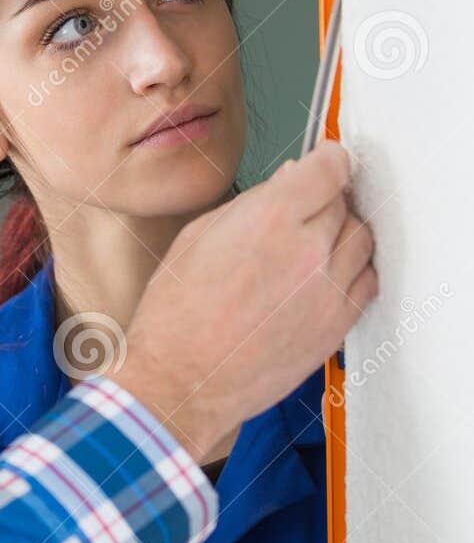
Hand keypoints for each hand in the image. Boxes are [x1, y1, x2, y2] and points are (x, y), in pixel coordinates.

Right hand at [118, 141, 376, 459]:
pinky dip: (353, 271)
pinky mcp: (336, 326)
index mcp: (271, 218)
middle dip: (324, 201)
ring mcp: (328, 290)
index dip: (328, 160)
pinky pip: (367, 282)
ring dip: (342, 234)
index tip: (324, 164)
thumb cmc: (175, 316)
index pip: (332, 167)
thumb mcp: (198, 237)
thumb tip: (286, 183)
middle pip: (344, 203)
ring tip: (314, 245)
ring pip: (362, 240)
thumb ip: (250, 204)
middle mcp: (309, 250)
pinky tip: (327, 276)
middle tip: (302, 214)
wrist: (180, 382)